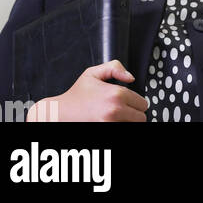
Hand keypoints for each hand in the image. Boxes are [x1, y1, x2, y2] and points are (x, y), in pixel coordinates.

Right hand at [26, 60, 148, 122]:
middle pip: (141, 118)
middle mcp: (115, 111)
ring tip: (115, 117)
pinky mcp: (106, 134)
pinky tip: (110, 122)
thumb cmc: (75, 96)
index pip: (143, 104)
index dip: (137, 102)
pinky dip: (119, 127)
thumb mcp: (93, 73)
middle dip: (134, 114)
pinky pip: (121, 131)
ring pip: (132, 127)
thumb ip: (115, 68)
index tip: (129, 103)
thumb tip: (131, 77)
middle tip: (123, 111)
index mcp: (116, 94)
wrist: (59, 114)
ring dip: (127, 122)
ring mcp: (110, 125)